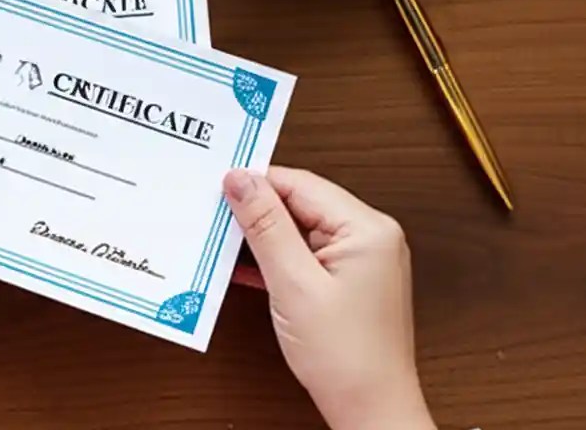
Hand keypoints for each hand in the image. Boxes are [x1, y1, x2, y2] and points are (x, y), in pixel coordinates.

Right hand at [223, 167, 434, 429]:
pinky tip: (246, 268)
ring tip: (225, 244)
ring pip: (299, 229)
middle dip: (257, 210)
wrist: (371, 410)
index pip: (300, 184)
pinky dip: (275, 259)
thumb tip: (241, 180)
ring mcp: (361, 259)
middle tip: (215, 215)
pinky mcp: (348, 280)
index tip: (217, 186)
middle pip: (300, 204)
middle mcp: (370, 237)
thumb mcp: (294, 284)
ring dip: (262, 237)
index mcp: (367, 228)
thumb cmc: (347, 358)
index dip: (256, 182)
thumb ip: (265, 226)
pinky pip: (305, 254)